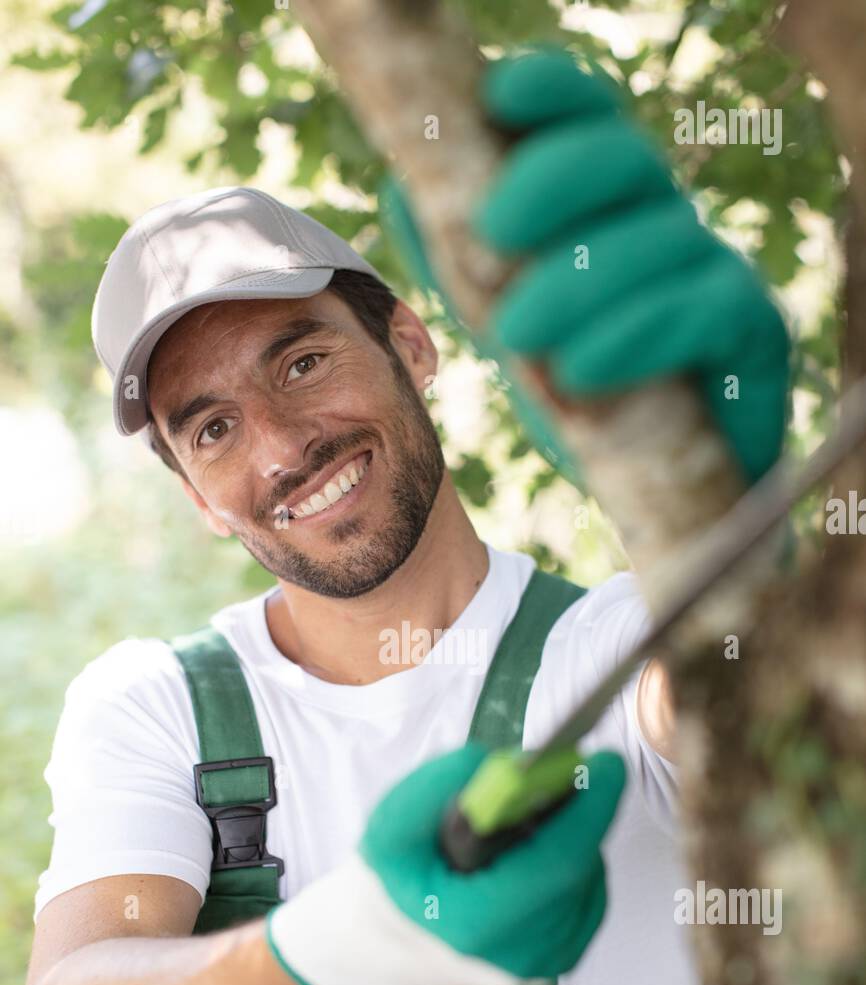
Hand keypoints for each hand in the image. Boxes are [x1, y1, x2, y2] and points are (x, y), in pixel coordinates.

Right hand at [265, 742, 624, 984]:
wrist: (384, 948)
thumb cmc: (389, 882)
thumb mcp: (389, 827)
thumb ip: (433, 788)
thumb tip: (500, 761)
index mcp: (477, 925)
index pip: (559, 862)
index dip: (591, 809)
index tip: (607, 763)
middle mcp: (520, 955)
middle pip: (578, 864)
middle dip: (575, 810)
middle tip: (555, 772)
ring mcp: (543, 966)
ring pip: (586, 877)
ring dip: (569, 836)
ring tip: (520, 824)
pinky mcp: (558, 963)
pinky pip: (585, 895)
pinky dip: (570, 862)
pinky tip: (531, 852)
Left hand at [381, 47, 790, 485]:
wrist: (663, 485)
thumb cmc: (584, 393)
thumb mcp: (507, 324)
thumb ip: (458, 262)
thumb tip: (400, 188)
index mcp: (607, 203)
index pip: (587, 119)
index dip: (551, 95)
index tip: (498, 96)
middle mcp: (666, 220)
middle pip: (625, 159)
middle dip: (554, 181)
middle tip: (492, 231)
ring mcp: (716, 269)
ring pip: (662, 241)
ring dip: (579, 282)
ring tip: (515, 333)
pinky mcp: (754, 332)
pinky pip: (706, 313)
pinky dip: (636, 337)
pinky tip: (578, 372)